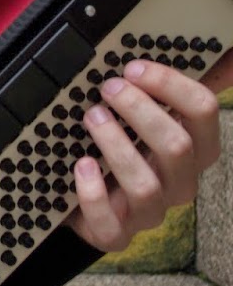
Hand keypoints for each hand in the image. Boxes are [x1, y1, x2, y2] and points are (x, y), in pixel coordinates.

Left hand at [66, 55, 229, 250]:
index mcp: (193, 149)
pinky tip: (82, 166)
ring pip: (147, 185)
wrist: (83, 201)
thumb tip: (203, 50)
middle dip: (142, 112)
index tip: (132, 68)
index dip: (171, 85)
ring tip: (91, 117)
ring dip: (117, 145)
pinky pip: (111, 224)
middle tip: (108, 89)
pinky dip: (93, 194)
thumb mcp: (140, 119)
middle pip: (179, 147)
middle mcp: (179, 182)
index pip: (204, 113)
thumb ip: (164, 90)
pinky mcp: (114, 234)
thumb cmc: (118, 152)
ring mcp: (148, 212)